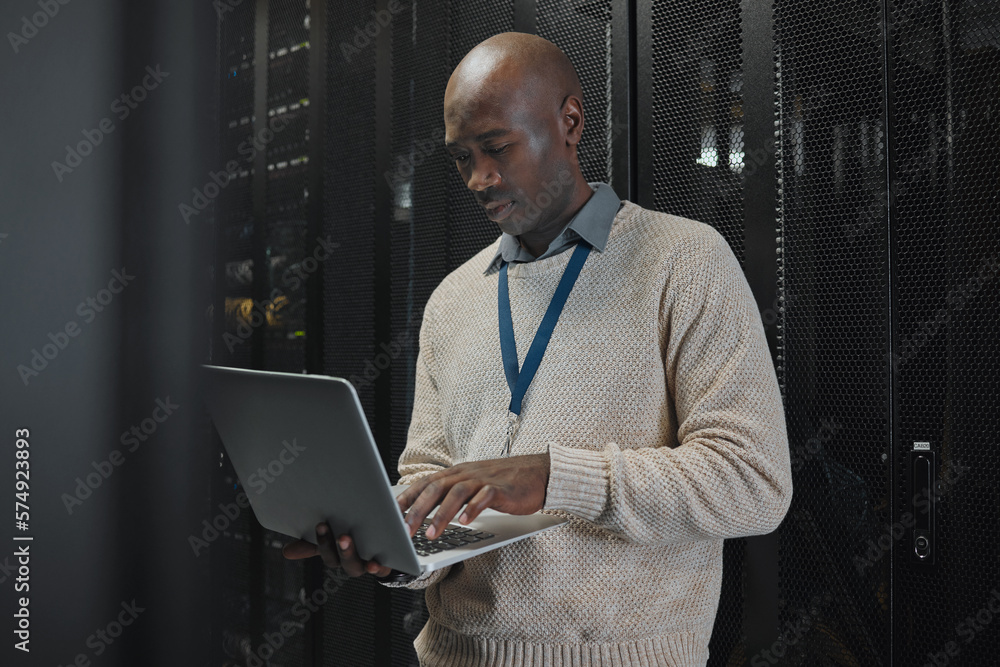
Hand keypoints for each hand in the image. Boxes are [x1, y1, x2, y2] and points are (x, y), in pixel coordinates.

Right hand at [282, 522, 391, 577]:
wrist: (386, 534)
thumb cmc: (355, 532)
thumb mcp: (334, 534)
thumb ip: (313, 543)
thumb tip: (287, 552)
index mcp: (338, 557)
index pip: (327, 554)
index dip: (322, 543)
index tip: (320, 524)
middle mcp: (352, 564)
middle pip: (343, 563)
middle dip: (340, 549)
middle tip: (339, 534)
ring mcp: (369, 565)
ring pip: (360, 566)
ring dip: (354, 555)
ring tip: (351, 540)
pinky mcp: (388, 564)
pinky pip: (383, 570)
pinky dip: (378, 566)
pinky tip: (375, 559)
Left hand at [396, 453, 549, 539]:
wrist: (538, 473)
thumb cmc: (502, 483)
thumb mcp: (472, 487)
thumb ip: (451, 496)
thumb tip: (425, 514)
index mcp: (456, 474)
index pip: (425, 483)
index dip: (406, 498)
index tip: (390, 516)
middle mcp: (466, 474)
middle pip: (435, 488)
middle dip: (417, 510)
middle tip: (404, 531)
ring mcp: (483, 480)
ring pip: (456, 493)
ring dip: (441, 514)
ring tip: (431, 534)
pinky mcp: (501, 488)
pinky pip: (484, 497)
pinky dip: (473, 509)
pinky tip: (465, 523)